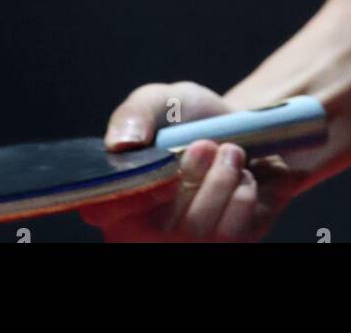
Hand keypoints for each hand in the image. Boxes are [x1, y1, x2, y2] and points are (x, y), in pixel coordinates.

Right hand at [77, 80, 302, 242]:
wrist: (237, 129)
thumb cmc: (186, 120)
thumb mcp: (159, 102)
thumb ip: (135, 113)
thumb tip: (120, 143)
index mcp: (116, 198)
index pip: (105, 210)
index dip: (139, 195)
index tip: (168, 174)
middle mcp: (144, 234)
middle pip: (166, 228)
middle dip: (195, 175)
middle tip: (206, 144)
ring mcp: (187, 246)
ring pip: (205, 233)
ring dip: (225, 180)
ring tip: (230, 154)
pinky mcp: (226, 248)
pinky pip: (238, 235)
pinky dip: (245, 195)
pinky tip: (241, 178)